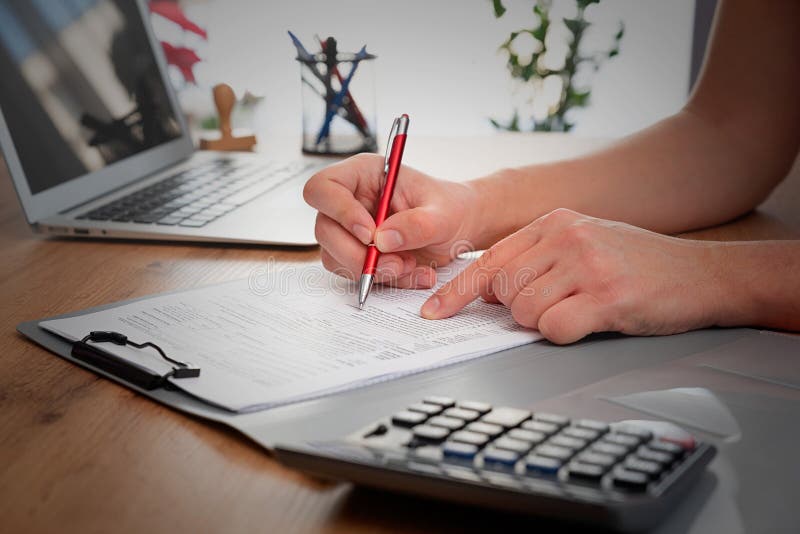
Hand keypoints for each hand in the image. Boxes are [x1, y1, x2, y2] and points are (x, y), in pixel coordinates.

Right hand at [303, 153, 479, 287]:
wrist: (460, 229)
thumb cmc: (450, 208)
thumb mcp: (442, 214)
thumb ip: (416, 224)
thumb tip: (383, 240)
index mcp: (364, 175)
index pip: (324, 187)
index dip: (339, 211)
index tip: (370, 233)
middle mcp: (351, 201)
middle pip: (325, 229)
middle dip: (358, 254)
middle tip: (395, 263)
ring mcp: (350, 230)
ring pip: (335, 257)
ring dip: (373, 270)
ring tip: (410, 266)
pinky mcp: (357, 254)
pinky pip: (355, 274)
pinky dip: (383, 280)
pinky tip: (412, 272)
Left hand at [421, 208, 723, 343]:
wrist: (703, 275)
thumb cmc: (639, 266)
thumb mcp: (584, 244)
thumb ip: (537, 259)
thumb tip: (489, 291)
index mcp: (554, 223)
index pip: (489, 259)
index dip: (457, 290)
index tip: (433, 312)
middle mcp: (566, 237)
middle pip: (502, 289)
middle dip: (518, 309)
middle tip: (557, 304)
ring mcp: (586, 264)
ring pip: (524, 312)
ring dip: (545, 322)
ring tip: (581, 308)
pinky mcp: (606, 296)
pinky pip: (554, 329)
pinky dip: (565, 334)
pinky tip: (593, 320)